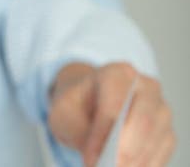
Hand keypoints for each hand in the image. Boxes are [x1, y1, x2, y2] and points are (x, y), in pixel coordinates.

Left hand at [48, 61, 175, 165]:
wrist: (87, 103)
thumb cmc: (77, 105)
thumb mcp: (64, 112)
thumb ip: (79, 132)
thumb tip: (97, 160)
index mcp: (117, 73)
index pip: (114, 104)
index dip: (103, 135)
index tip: (90, 160)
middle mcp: (145, 86)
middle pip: (143, 119)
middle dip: (125, 150)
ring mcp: (160, 109)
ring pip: (156, 138)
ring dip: (136, 161)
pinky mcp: (166, 131)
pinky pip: (163, 152)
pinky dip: (146, 165)